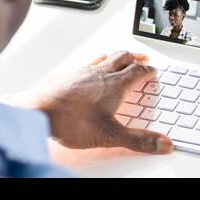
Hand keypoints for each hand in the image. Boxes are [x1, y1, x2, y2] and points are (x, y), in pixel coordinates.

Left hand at [35, 51, 173, 153]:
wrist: (36, 111)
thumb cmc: (69, 120)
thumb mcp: (110, 135)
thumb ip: (138, 140)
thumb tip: (163, 143)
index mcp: (115, 85)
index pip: (138, 72)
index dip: (148, 72)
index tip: (153, 72)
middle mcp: (101, 74)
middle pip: (123, 58)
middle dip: (136, 58)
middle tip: (142, 59)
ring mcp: (83, 72)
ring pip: (106, 57)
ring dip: (118, 56)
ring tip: (121, 57)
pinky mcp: (68, 74)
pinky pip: (88, 62)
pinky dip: (97, 61)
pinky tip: (91, 69)